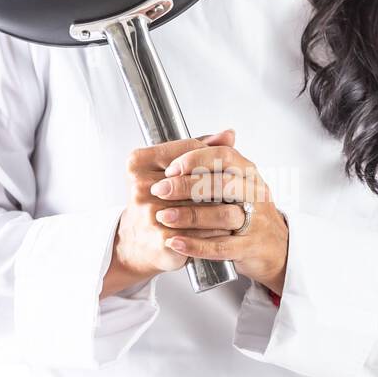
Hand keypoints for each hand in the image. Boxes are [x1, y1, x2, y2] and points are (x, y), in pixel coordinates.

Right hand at [103, 130, 238, 295]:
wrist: (139, 242)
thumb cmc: (158, 202)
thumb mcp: (172, 171)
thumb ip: (200, 151)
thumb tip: (229, 134)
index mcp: (138, 162)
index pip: (187, 148)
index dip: (211, 156)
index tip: (224, 164)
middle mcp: (140, 187)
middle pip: (197, 178)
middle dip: (220, 184)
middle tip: (239, 188)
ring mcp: (149, 213)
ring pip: (202, 205)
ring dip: (224, 208)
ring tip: (238, 208)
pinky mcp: (162, 238)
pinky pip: (201, 232)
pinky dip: (218, 231)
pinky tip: (227, 230)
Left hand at [150, 135, 289, 295]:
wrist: (276, 247)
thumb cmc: (249, 211)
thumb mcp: (236, 182)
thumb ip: (214, 163)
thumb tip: (196, 138)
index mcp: (248, 173)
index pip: (224, 157)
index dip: (195, 160)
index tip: (170, 168)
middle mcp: (254, 193)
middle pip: (222, 183)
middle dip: (186, 185)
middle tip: (159, 190)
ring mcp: (255, 221)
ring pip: (222, 214)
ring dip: (189, 215)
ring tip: (163, 216)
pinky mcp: (250, 247)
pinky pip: (222, 246)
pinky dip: (196, 245)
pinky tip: (175, 242)